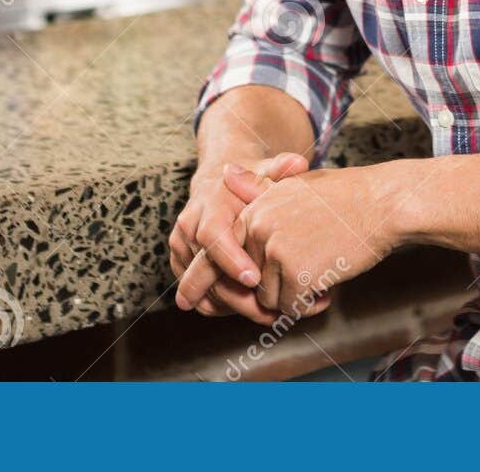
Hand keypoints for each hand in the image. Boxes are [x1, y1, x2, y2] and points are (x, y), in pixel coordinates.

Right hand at [169, 151, 313, 324]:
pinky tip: (256, 311)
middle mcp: (190, 225)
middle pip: (204, 270)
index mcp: (209, 204)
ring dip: (235, 308)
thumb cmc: (250, 179)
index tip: (254, 278)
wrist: (220, 183)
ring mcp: (182, 247)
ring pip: (201, 288)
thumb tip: (298, 163)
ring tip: (272, 316)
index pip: (213, 236)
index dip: (231, 259)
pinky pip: (199, 294)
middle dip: (235, 296)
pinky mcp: (181, 263)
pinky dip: (225, 308)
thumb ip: (282, 168)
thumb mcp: (266, 170)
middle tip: (269, 312)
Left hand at [221, 162, 398, 315]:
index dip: (249, 274)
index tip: (266, 277)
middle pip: (251, 280)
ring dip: (294, 298)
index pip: (230, 256)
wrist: (384, 203)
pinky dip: (310, 306)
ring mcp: (276, 251)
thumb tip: (224, 173)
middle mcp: (258, 228)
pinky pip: (291, 308)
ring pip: (269, 298)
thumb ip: (257, 188)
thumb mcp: (295, 185)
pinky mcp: (298, 274)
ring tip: (321, 281)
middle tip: (307, 278)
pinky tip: (329, 291)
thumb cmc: (345, 195)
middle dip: (277, 286)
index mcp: (254, 209)